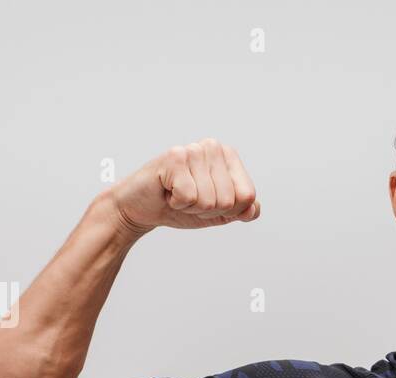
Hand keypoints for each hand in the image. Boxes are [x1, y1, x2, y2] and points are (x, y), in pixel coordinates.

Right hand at [105, 139, 260, 236]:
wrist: (142, 208)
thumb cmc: (180, 206)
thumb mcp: (218, 213)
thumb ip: (242, 211)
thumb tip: (253, 209)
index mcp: (228, 156)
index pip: (248, 196)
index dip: (229, 210)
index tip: (208, 203)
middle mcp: (213, 147)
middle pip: (229, 200)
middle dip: (208, 211)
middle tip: (189, 199)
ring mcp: (194, 149)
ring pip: (210, 201)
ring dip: (191, 207)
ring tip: (178, 194)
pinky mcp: (174, 157)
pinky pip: (190, 197)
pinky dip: (177, 203)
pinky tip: (167, 191)